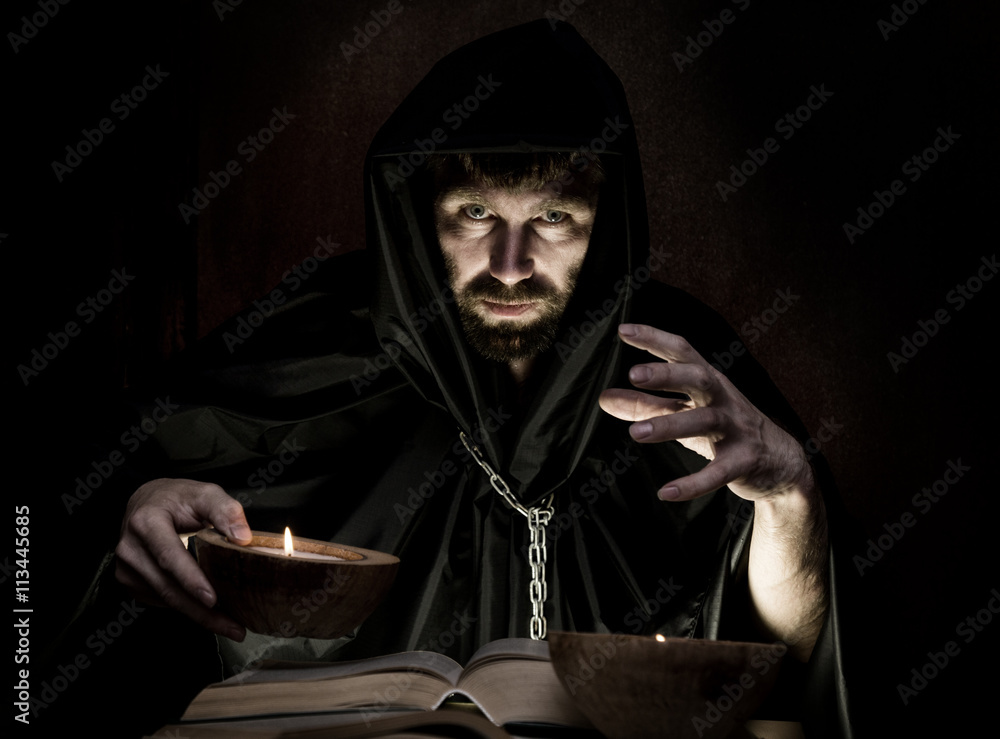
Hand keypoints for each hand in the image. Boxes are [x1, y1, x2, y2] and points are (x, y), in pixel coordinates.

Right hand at [114, 478, 251, 640]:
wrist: (145, 502)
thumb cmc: (177, 498)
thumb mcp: (204, 493)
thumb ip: (225, 510)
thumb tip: (242, 537)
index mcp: (146, 522)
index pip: (170, 556)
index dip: (191, 580)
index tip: (212, 599)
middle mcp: (130, 548)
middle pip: (168, 587)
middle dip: (202, 612)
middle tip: (233, 627)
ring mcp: (126, 569)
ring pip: (166, 599)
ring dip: (198, 615)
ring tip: (230, 624)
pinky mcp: (130, 583)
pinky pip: (162, 600)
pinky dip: (186, 608)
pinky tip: (208, 612)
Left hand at [598, 324, 812, 502]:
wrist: (781, 462)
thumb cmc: (724, 428)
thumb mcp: (685, 411)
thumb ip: (645, 405)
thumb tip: (604, 398)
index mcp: (708, 381)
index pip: (682, 353)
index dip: (655, 339)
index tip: (624, 330)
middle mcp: (723, 399)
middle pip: (698, 378)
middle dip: (667, 374)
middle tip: (634, 374)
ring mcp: (737, 429)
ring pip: (705, 422)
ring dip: (671, 425)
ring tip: (637, 432)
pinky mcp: (744, 461)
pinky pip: (718, 472)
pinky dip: (694, 483)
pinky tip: (667, 492)